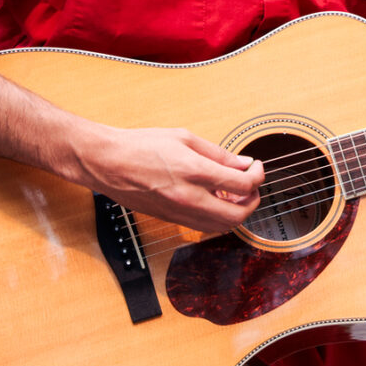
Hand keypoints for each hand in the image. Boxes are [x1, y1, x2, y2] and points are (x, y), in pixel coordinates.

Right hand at [74, 125, 263, 232]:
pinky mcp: (172, 220)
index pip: (242, 184)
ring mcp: (180, 213)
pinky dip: (218, 217)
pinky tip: (214, 199)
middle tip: (252, 185)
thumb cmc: (141, 145)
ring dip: (237, 212)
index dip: (258, 175)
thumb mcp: (184, 138)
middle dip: (253, 201)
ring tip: (233, 192)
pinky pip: (205, 227)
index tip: (255, 166)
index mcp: (193, 171)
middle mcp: (189, 197)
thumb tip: (243, 163)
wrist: (108, 163)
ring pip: (223, 227)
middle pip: (238, 215)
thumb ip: (217, 153)